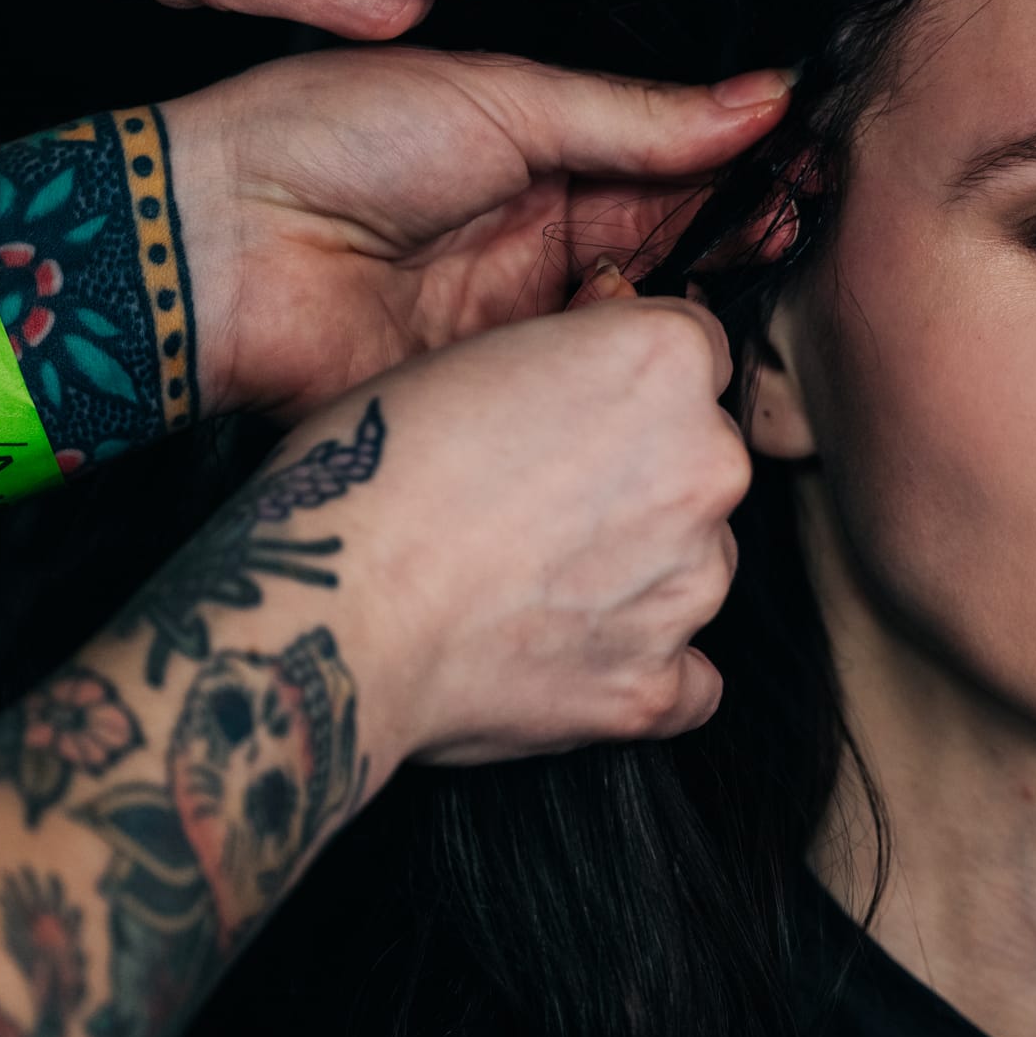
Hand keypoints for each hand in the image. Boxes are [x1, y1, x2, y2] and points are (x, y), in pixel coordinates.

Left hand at [164, 46, 793, 421]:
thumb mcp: (504, 102)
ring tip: (736, 269)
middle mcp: (542, 245)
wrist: (219, 244)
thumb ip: (639, 119)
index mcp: (542, 159)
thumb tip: (764, 97)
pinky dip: (624, 363)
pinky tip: (653, 333)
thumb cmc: (335, 139)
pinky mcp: (502, 394)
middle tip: (794, 223)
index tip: (805, 171)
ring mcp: (524, 323)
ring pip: (641, 319)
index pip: (671, 168)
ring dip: (688, 298)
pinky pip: (588, 386)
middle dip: (734, 235)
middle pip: (672, 246)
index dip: (739, 170)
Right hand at [307, 288, 752, 761]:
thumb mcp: (470, 353)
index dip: (628, 383)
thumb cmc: (369, 470)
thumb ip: (568, 357)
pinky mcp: (655, 683)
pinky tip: (570, 660)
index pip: (695, 354)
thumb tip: (600, 364)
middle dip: (641, 479)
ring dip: (636, 573)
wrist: (330, 608)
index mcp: (664, 363)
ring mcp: (689, 584)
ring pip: (692, 566)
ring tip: (527, 587)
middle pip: (701, 463)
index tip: (578, 413)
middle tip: (538, 508)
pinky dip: (639, 670)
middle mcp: (706, 467)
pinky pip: (686, 680)